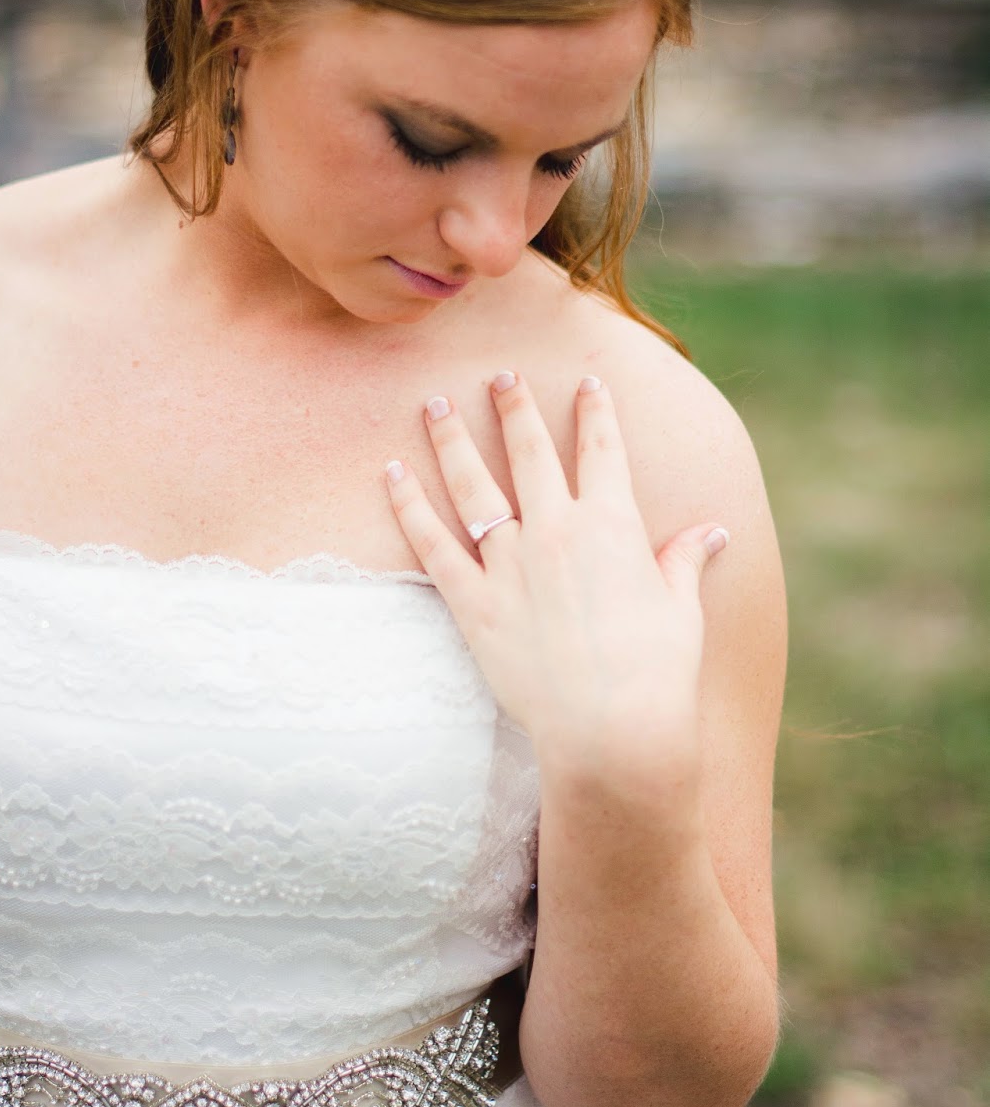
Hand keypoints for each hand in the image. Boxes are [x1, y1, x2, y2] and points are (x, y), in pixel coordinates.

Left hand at [383, 370, 729, 776]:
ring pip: (473, 485)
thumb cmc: (657, 672)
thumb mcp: (681, 609)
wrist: (612, 730)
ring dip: (452, 440)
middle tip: (500, 375)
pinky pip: (431, 543)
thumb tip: (713, 533)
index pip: (602, 450)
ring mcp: (510, 564)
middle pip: (529, 452)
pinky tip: (392, 473)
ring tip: (434, 404)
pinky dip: (408, 505)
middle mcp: (556, 530)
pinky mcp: (473, 603)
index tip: (587, 382)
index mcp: (612, 524)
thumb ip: (684, 561)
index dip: (595, 412)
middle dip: (514, 407)